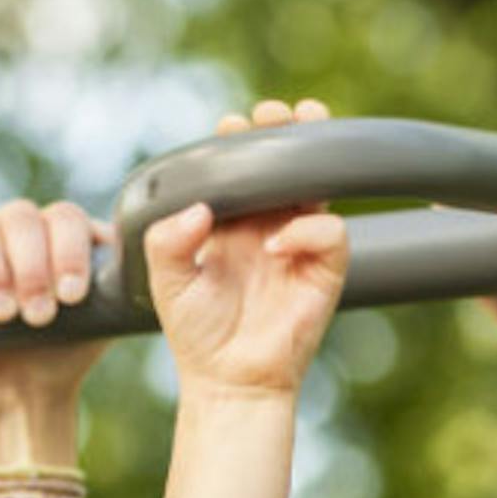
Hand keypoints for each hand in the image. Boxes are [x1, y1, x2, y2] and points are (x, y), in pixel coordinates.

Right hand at [0, 199, 111, 427]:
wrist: (20, 395)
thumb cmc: (64, 357)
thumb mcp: (101, 323)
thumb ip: (122, 291)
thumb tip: (146, 268)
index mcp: (63, 234)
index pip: (66, 217)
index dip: (69, 251)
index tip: (72, 297)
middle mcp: (21, 229)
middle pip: (21, 217)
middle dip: (31, 267)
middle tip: (38, 316)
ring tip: (2, 313)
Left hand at [143, 98, 349, 401]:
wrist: (228, 381)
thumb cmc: (197, 333)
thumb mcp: (166, 280)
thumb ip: (168, 240)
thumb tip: (200, 207)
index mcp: (234, 220)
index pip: (243, 165)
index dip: (240, 140)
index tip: (229, 127)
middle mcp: (270, 224)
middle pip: (288, 163)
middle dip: (284, 130)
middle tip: (271, 116)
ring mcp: (300, 245)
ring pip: (320, 184)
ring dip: (311, 155)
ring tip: (297, 131)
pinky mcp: (324, 271)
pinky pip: (330, 233)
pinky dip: (308, 231)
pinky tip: (276, 245)